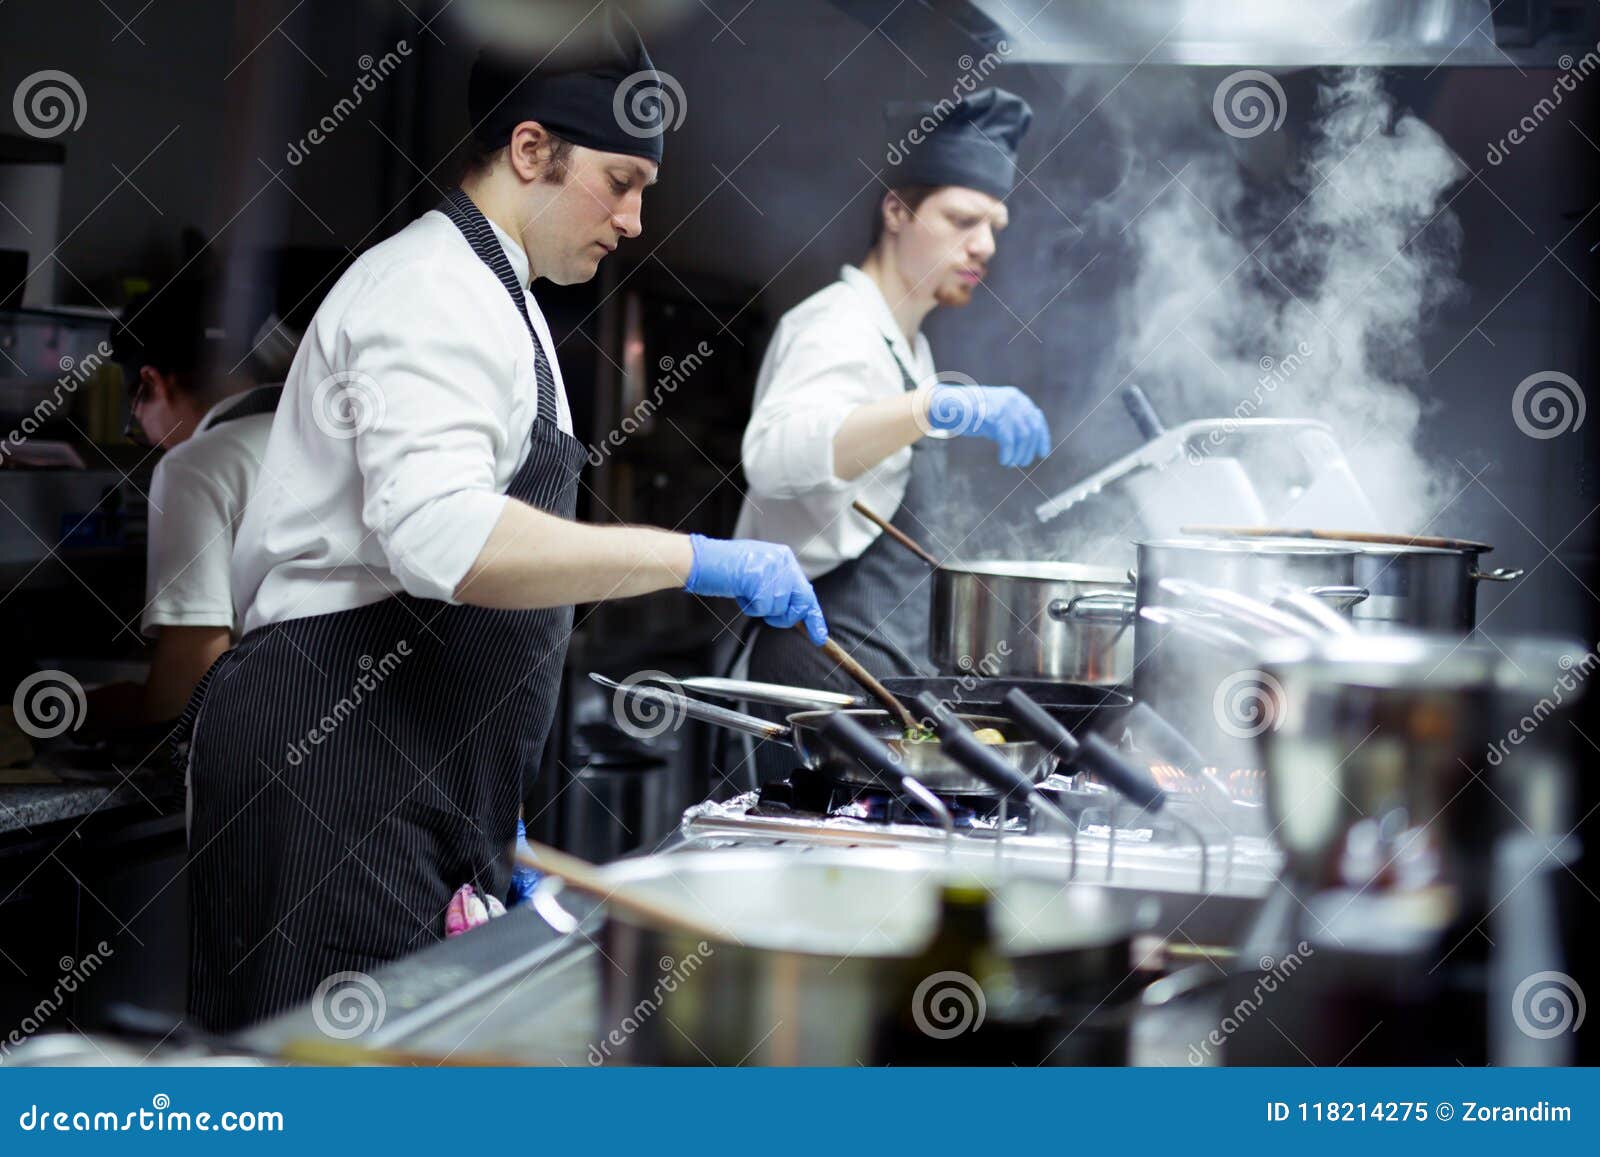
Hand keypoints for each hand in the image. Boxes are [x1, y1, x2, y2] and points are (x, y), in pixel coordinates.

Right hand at [684, 535, 828, 643]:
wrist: (702, 558)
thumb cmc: (725, 568)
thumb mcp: (758, 571)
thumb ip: (777, 585)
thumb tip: (790, 606)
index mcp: (784, 557)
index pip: (806, 592)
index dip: (813, 617)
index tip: (819, 636)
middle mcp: (784, 561)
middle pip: (801, 602)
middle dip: (787, 617)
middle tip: (768, 615)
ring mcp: (774, 570)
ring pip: (779, 608)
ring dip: (760, 608)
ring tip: (744, 591)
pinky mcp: (762, 580)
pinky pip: (764, 608)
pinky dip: (751, 607)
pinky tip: (740, 592)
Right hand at [925, 383, 1051, 467]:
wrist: (948, 406)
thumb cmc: (970, 414)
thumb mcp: (995, 415)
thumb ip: (1010, 423)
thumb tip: (1026, 443)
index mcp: (1016, 398)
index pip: (1036, 418)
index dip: (1042, 438)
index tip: (1043, 454)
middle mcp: (1014, 400)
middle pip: (1032, 429)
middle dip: (1029, 449)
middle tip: (1022, 462)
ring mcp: (1004, 407)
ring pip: (1023, 436)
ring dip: (1019, 453)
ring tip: (1010, 462)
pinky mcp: (993, 416)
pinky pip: (1008, 440)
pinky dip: (1008, 453)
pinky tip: (1004, 460)